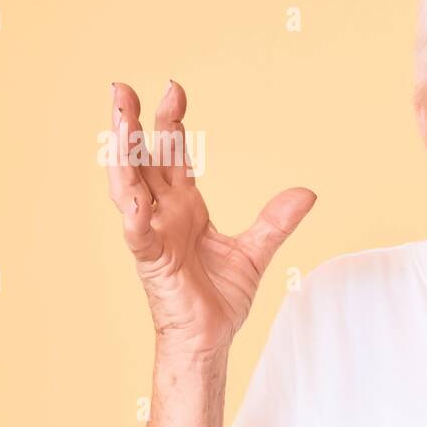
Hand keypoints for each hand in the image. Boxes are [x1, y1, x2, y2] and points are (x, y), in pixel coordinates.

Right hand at [105, 81, 316, 355]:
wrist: (210, 338)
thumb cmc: (220, 297)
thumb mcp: (255, 251)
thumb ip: (276, 220)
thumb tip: (308, 192)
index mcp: (184, 206)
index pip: (173, 155)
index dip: (171, 123)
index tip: (174, 89)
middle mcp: (162, 214)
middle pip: (142, 161)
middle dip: (132, 126)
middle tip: (123, 88)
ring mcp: (153, 235)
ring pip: (129, 188)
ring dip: (122, 158)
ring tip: (118, 125)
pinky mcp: (152, 262)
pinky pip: (138, 236)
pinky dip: (134, 217)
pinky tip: (133, 197)